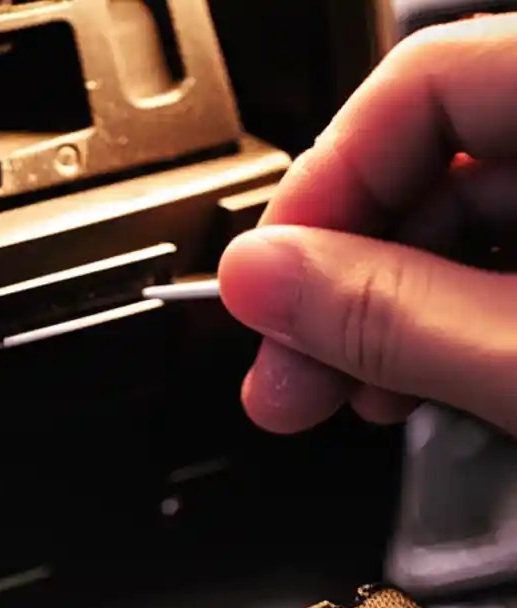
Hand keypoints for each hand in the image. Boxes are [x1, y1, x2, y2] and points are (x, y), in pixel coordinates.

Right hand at [218, 14, 516, 435]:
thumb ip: (397, 315)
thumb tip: (258, 276)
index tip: (269, 286)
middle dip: (349, 279)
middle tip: (293, 376)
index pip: (423, 80)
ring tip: (359, 401)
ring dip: (395, 315)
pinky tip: (434, 384)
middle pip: (439, 158)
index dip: (324, 184)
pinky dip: (463, 323)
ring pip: (475, 217)